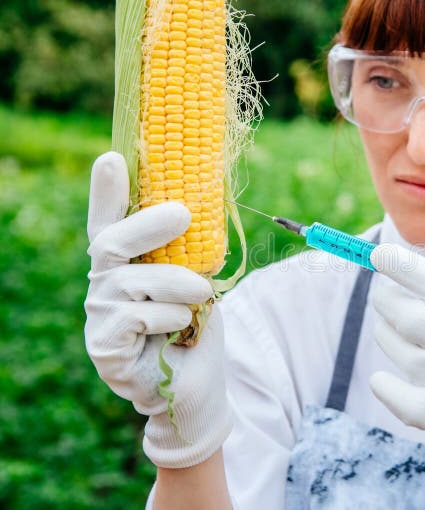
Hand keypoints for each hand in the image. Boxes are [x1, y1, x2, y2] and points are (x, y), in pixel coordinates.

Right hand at [84, 152, 231, 467]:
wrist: (201, 388)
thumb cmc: (197, 330)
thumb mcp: (196, 280)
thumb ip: (185, 251)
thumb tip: (191, 206)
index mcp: (126, 267)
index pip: (109, 224)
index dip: (107, 193)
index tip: (112, 158)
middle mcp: (104, 288)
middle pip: (111, 243)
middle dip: (147, 224)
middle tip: (184, 213)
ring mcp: (99, 319)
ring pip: (131, 282)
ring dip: (178, 283)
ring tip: (202, 295)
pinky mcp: (105, 348)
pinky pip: (135, 318)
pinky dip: (170, 317)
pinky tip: (182, 328)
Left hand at [368, 244, 424, 508]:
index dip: (397, 264)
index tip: (380, 255)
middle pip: (402, 312)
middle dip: (385, 296)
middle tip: (381, 289)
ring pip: (399, 350)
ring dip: (385, 333)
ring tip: (384, 324)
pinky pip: (404, 402)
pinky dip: (386, 389)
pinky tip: (381, 379)